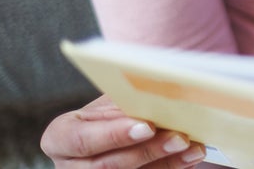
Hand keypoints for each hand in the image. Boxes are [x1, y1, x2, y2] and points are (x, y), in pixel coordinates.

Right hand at [41, 94, 205, 167]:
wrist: (107, 132)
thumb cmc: (108, 114)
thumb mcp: (108, 103)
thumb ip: (125, 100)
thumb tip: (159, 91)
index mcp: (60, 137)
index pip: (81, 140)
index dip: (114, 135)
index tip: (147, 126)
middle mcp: (70, 166)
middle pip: (108, 165)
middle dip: (147, 151)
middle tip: (179, 137)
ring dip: (166, 163)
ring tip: (193, 148)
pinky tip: (189, 158)